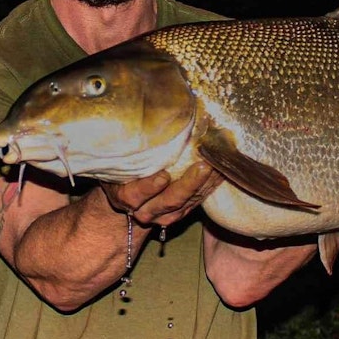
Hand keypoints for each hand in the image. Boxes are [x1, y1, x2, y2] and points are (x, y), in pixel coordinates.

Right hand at [102, 162, 223, 226]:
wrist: (129, 195)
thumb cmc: (122, 170)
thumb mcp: (119, 160)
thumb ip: (128, 150)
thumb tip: (138, 122)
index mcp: (125, 197)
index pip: (134, 195)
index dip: (148, 187)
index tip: (163, 176)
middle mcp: (145, 210)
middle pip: (168, 201)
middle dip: (187, 185)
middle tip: (203, 167)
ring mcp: (165, 215)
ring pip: (187, 204)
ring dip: (204, 185)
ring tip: (217, 166)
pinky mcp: (181, 213)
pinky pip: (197, 202)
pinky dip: (210, 186)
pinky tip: (220, 171)